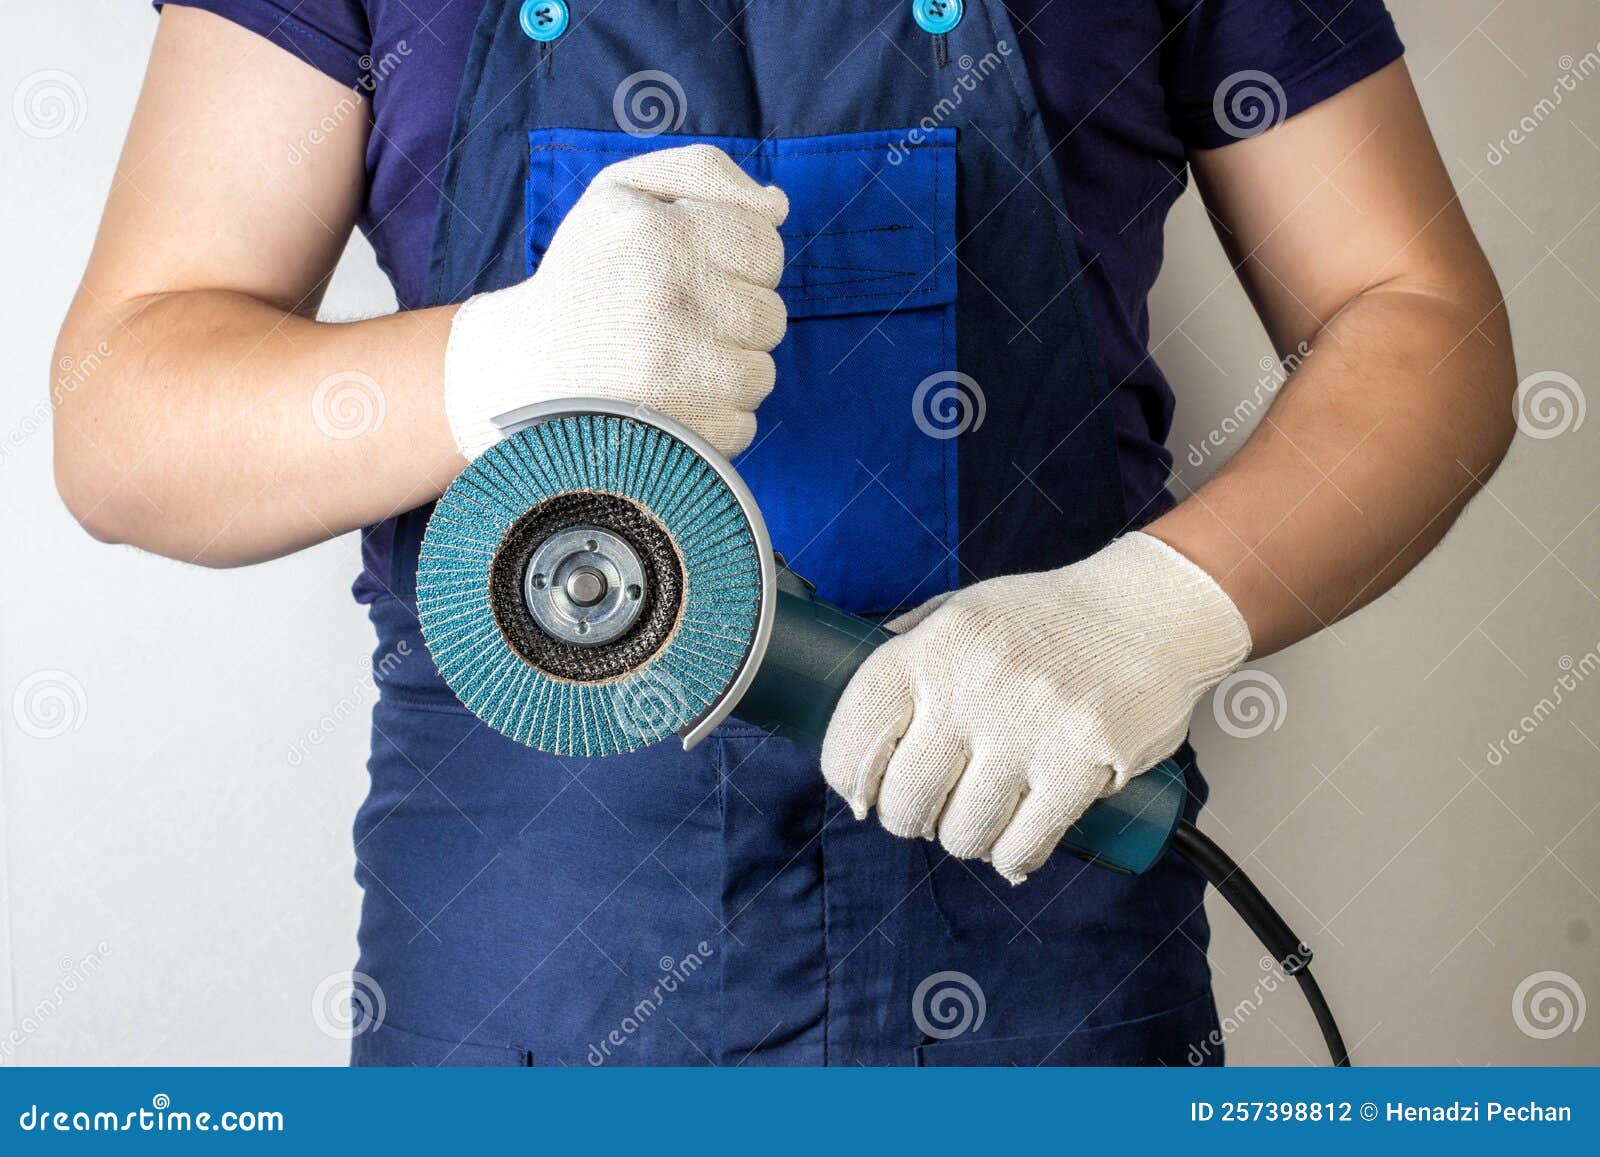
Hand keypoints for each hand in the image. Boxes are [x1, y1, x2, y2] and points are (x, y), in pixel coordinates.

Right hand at [443, 144, 788, 460]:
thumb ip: (703, 173)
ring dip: (726, 372)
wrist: (523, 372)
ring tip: (669, 363)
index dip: (739, 263)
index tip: (696, 274)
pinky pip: (742, 424)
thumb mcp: (622, 195)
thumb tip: (778, 205)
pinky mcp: (682, 433)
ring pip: (761, 374)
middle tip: (676, 322)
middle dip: (733, 319)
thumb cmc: (587, 278)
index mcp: (660, 235)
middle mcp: (670, 303)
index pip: (766, 248)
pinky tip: (666, 403)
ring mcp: (677, 375)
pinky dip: (711, 418)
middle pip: (771, 316)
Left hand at [821, 533, 1250, 882]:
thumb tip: (852, 712)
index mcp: (934, 648)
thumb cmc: (1047, 619)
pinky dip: (1013, 857)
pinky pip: (1022, 847)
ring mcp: (1029, 729)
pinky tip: (1017, 841)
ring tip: (982, 815)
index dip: (848, 776)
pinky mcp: (1081, 766)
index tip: (862, 790)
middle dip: (910, 818)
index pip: (856, 731)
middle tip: (931, 808)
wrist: (1150, 612)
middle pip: (905, 799)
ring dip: (966, 839)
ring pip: (962, 834)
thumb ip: (908, 649)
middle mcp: (974, 687)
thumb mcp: (962, 610)